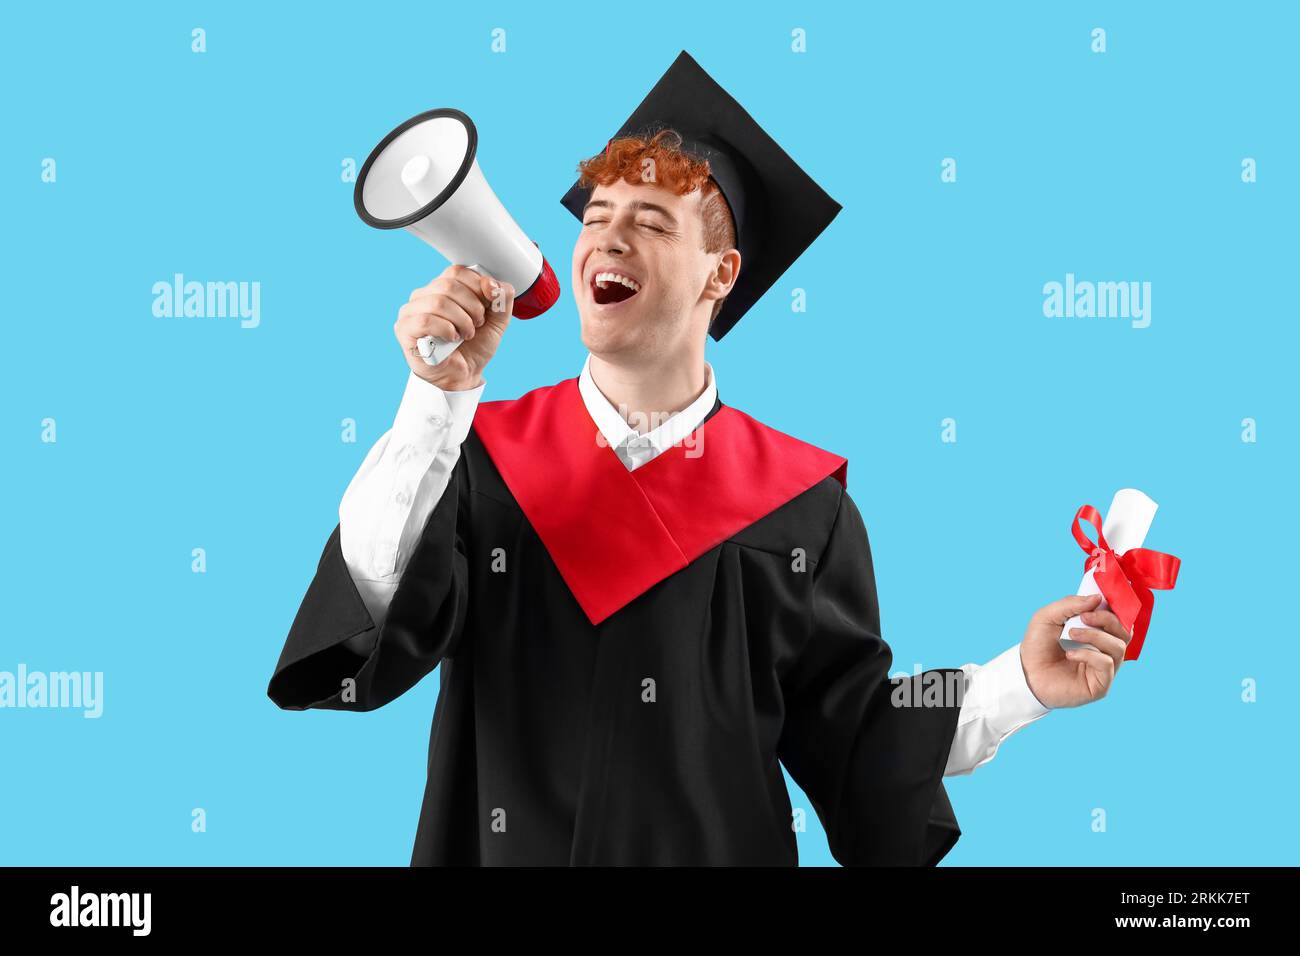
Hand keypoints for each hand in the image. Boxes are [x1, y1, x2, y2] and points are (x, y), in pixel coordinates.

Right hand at [395, 264, 514, 390]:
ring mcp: (411, 311)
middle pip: (449, 285)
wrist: (463, 376)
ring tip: (466, 334)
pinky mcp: (405, 329)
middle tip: (478, 324)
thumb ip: (501, 300)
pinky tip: (452, 338)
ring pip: (438, 301)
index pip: (457, 271)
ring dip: (461, 320)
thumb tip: (493, 283)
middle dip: (472, 306)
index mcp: (443, 287)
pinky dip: (446, 329)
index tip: (486, 306)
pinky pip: (425, 320)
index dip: (478, 287)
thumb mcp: (497, 322)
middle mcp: (424, 295)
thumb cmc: (474, 348)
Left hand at [1019, 593, 1132, 708]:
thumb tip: (1097, 598)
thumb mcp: (1047, 617)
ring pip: (1118, 646)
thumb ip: (1070, 604)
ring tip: (1071, 634)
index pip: (1119, 618)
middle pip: (1124, 631)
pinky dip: (1089, 655)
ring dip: (1095, 636)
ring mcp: (1104, 668)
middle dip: (1107, 619)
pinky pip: (1107, 664)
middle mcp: (1104, 649)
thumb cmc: (1038, 645)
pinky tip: (1070, 655)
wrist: (1025, 673)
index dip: (1114, 607)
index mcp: (1096, 632)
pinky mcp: (1101, 684)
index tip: (1097, 600)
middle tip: (1084, 617)